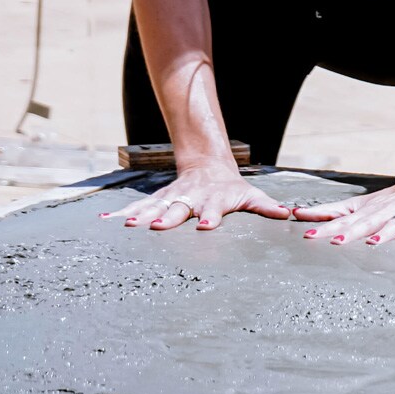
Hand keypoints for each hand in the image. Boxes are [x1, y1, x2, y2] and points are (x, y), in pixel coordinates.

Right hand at [101, 164, 291, 230]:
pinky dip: (123, 213)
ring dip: (141, 216)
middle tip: (157, 227)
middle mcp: (191, 198)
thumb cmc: (233, 188)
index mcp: (215, 199)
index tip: (206, 226)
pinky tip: (107, 220)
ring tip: (125, 226)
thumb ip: (267, 206)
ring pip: (155, 206)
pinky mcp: (159, 199)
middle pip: (180, 208)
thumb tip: (287, 214)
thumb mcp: (252, 195)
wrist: (210, 166)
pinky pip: (139, 206)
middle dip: (169, 218)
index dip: (211, 217)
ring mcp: (173, 197)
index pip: (213, 209)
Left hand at [292, 174, 394, 246]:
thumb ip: (332, 211)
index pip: (342, 218)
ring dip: (384, 233)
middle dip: (351, 232)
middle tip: (336, 242)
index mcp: (366, 209)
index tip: (308, 235)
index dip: (325, 226)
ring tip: (374, 241)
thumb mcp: (359, 203)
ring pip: (394, 225)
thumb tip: (299, 213)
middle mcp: (383, 212)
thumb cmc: (389, 199)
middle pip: (365, 223)